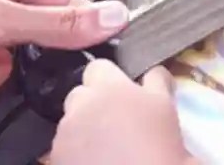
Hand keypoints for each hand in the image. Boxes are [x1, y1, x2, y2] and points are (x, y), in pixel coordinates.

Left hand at [51, 60, 193, 164]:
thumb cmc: (160, 150)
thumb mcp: (167, 110)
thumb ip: (157, 83)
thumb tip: (156, 72)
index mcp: (111, 87)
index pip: (100, 66)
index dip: (111, 80)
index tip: (123, 94)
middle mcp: (83, 103)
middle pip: (81, 92)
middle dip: (94, 102)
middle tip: (115, 122)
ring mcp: (66, 130)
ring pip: (70, 119)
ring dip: (83, 126)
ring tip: (103, 146)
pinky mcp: (56, 155)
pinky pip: (63, 145)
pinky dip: (74, 151)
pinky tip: (91, 161)